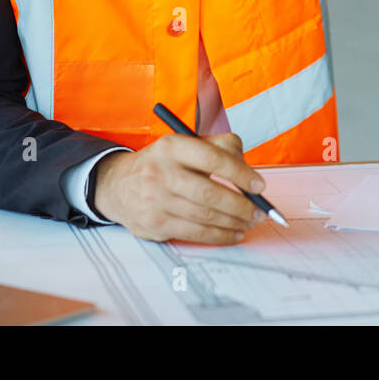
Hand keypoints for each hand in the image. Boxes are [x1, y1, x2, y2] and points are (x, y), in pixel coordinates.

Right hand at [91, 133, 266, 243]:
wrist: (119, 185)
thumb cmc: (163, 163)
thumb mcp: (185, 144)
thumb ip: (220, 147)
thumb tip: (248, 170)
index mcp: (172, 146)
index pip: (212, 159)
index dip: (240, 173)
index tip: (259, 185)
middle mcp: (161, 172)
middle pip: (210, 192)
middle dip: (241, 205)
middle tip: (259, 211)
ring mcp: (156, 200)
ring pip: (205, 215)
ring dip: (234, 222)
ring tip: (250, 222)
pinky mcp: (155, 223)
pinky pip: (195, 233)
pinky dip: (220, 235)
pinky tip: (234, 233)